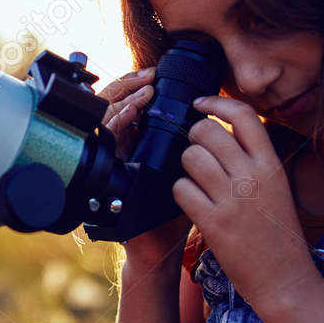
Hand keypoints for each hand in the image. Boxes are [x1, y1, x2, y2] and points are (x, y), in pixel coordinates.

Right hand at [97, 66, 190, 270]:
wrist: (160, 247)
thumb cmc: (182, 211)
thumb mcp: (196, 173)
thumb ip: (201, 147)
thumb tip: (217, 115)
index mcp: (144, 142)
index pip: (133, 102)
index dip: (138, 84)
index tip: (156, 75)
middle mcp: (123, 146)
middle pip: (115, 102)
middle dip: (129, 85)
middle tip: (148, 76)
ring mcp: (112, 157)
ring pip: (106, 116)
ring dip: (124, 100)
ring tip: (143, 92)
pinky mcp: (106, 170)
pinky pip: (106, 140)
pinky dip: (117, 123)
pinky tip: (132, 113)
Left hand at [172, 95, 320, 314]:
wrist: (286, 279)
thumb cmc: (278, 234)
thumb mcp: (277, 186)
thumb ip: (254, 161)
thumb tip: (221, 135)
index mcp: (271, 164)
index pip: (243, 115)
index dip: (216, 103)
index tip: (200, 104)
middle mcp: (253, 176)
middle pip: (207, 131)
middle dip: (193, 138)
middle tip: (196, 153)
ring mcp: (233, 200)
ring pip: (190, 157)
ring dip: (185, 166)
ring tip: (195, 181)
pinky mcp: (214, 223)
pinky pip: (181, 189)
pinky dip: (180, 193)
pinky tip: (191, 202)